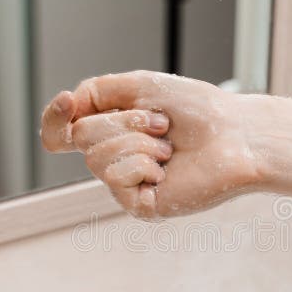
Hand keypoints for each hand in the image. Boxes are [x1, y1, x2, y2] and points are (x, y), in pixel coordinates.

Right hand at [41, 71, 260, 218]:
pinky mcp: (140, 206)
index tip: (67, 101)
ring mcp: (126, 185)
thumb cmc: (198, 110)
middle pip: (80, 138)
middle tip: (162, 124)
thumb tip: (67, 108)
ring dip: (138, 141)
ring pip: (97, 158)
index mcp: (112, 131)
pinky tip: (167, 169)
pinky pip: (117, 179)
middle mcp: (115, 159)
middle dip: (122, 122)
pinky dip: (142, 164)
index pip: (61, 134)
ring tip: (168, 146)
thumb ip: (95, 92)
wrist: (236, 136)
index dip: (54, 119)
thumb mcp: (140, 86)